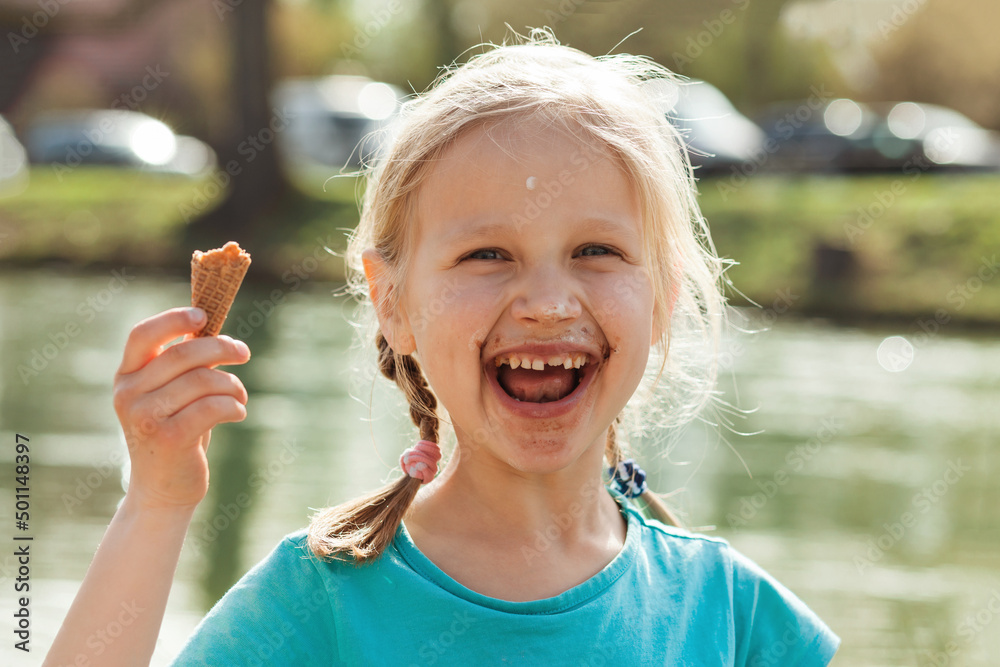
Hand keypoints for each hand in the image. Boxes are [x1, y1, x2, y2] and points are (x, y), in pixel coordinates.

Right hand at [113, 307, 249, 511]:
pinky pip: (213, 407)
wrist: (163, 490)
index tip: (205, 316)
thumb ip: (183, 365)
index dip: (174, 319)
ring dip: (233, 384)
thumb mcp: (172, 395)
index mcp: (126, 376)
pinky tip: (238, 413)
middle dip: (222, 348)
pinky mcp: (168, 438)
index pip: (143, 334)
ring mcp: (144, 417)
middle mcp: (128, 394)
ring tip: (240, 396)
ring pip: (203, 380)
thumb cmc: (176, 432)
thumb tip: (213, 330)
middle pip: (184, 355)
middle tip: (243, 353)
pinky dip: (235, 406)